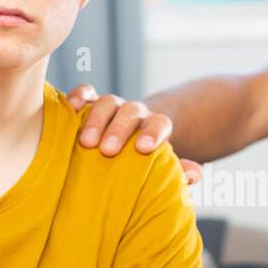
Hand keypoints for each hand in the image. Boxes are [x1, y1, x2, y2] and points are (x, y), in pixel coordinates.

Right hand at [67, 84, 202, 184]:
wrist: (125, 150)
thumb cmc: (142, 165)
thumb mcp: (159, 169)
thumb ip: (177, 170)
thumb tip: (196, 174)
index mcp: (155, 128)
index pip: (160, 123)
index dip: (153, 132)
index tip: (144, 148)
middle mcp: (134, 114)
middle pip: (131, 111)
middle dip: (119, 129)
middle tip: (107, 150)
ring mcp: (112, 107)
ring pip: (107, 102)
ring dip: (97, 119)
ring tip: (86, 142)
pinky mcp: (90, 104)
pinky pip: (86, 93)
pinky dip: (79, 96)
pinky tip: (71, 108)